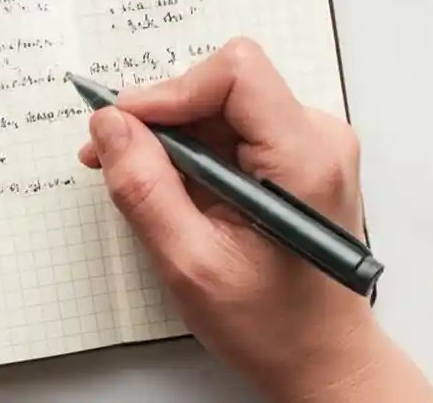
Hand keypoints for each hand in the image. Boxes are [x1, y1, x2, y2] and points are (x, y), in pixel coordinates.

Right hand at [80, 39, 432, 402]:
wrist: (323, 357)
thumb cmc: (270, 325)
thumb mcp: (190, 264)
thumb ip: (145, 188)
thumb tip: (109, 124)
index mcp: (305, 161)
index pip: (236, 73)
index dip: (170, 91)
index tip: (123, 128)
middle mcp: (318, 137)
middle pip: (223, 84)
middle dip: (160, 115)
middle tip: (111, 158)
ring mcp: (311, 143)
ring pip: (221, 102)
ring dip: (171, 134)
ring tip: (137, 179)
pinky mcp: (297, 154)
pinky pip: (231, 124)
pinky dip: (191, 147)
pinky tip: (170, 186)